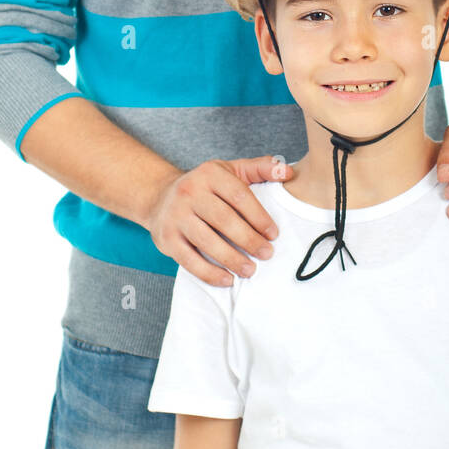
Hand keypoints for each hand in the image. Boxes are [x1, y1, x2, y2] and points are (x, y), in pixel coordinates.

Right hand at [147, 155, 292, 285]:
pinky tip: (227, 279)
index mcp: (209, 174)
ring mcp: (176, 216)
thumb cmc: (205, 186)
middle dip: (248, 240)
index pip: (238, 196)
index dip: (259, 216)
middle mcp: (189, 192)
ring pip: (207, 241)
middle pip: (224, 220)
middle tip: (267, 254)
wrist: (160, 197)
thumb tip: (288, 172)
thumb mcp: (231, 170)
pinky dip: (209, 273)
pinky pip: (189, 260)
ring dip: (232, 259)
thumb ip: (261, 168)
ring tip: (250, 270)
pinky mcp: (166, 239)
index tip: (274, 234)